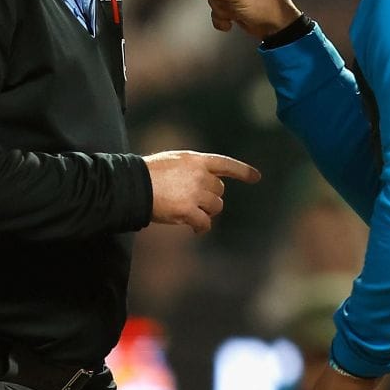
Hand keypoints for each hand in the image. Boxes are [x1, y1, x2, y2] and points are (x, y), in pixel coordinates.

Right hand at [144, 149, 261, 233]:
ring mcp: (195, 193)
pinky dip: (201, 228)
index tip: (256, 177)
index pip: (226, 164)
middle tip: (194, 202)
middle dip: (210, 198)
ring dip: (206, 212)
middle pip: (220, 191)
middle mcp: (200, 175)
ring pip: (215, 207)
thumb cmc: (149, 173)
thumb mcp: (174, 161)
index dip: (242, 171)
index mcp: (197, 160)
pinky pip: (204, 223)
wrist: (133, 185)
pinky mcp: (188, 210)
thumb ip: (192, 168)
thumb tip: (203, 182)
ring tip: (189, 212)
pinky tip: (195, 229)